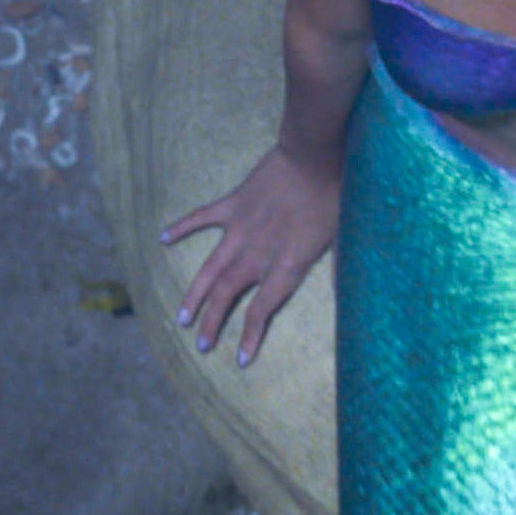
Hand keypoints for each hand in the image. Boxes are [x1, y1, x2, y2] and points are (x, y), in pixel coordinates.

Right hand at [159, 145, 341, 369]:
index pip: (262, 310)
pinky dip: (182, 228)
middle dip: (212, 322)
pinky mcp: (232, 205)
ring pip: (210, 269)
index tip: (240, 359)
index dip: (250, 336)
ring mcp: (240, 229)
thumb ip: (341, 275)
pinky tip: (163, 238)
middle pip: (228, 295)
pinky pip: (202, 218)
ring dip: (194, 293)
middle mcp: (257, 254)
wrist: (315, 155)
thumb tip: (352, 304)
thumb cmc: (335, 196)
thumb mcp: (344, 240)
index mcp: (286, 265)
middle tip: (199, 342)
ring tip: (180, 315)